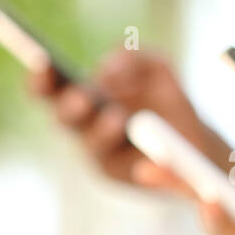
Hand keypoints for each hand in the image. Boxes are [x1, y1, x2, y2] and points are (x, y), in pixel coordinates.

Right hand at [28, 46, 216, 188]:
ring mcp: (101, 155)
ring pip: (92, 144)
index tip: (43, 60)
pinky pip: (123, 166)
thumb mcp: (157, 70)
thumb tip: (110, 70)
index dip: (43, 77)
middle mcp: (84, 128)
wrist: (192, 141)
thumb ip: (136, 59)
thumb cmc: (165, 100)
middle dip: (72, 106)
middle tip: (83, 97)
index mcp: (80, 98)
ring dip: (101, 132)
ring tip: (116, 119)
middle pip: (65, 119)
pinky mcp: (121, 176)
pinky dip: (133, 158)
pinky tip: (145, 155)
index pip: (50, 89)